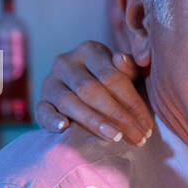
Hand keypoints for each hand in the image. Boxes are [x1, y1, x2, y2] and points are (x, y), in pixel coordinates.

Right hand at [34, 40, 153, 145]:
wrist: (89, 94)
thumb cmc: (115, 84)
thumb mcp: (128, 74)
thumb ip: (130, 67)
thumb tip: (121, 60)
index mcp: (90, 50)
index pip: (111, 76)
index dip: (132, 103)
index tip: (147, 126)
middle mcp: (66, 62)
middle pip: (91, 90)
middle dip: (118, 116)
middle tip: (138, 137)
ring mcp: (50, 82)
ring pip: (68, 101)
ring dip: (93, 121)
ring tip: (116, 137)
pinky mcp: (41, 101)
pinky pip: (42, 111)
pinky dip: (52, 120)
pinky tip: (65, 128)